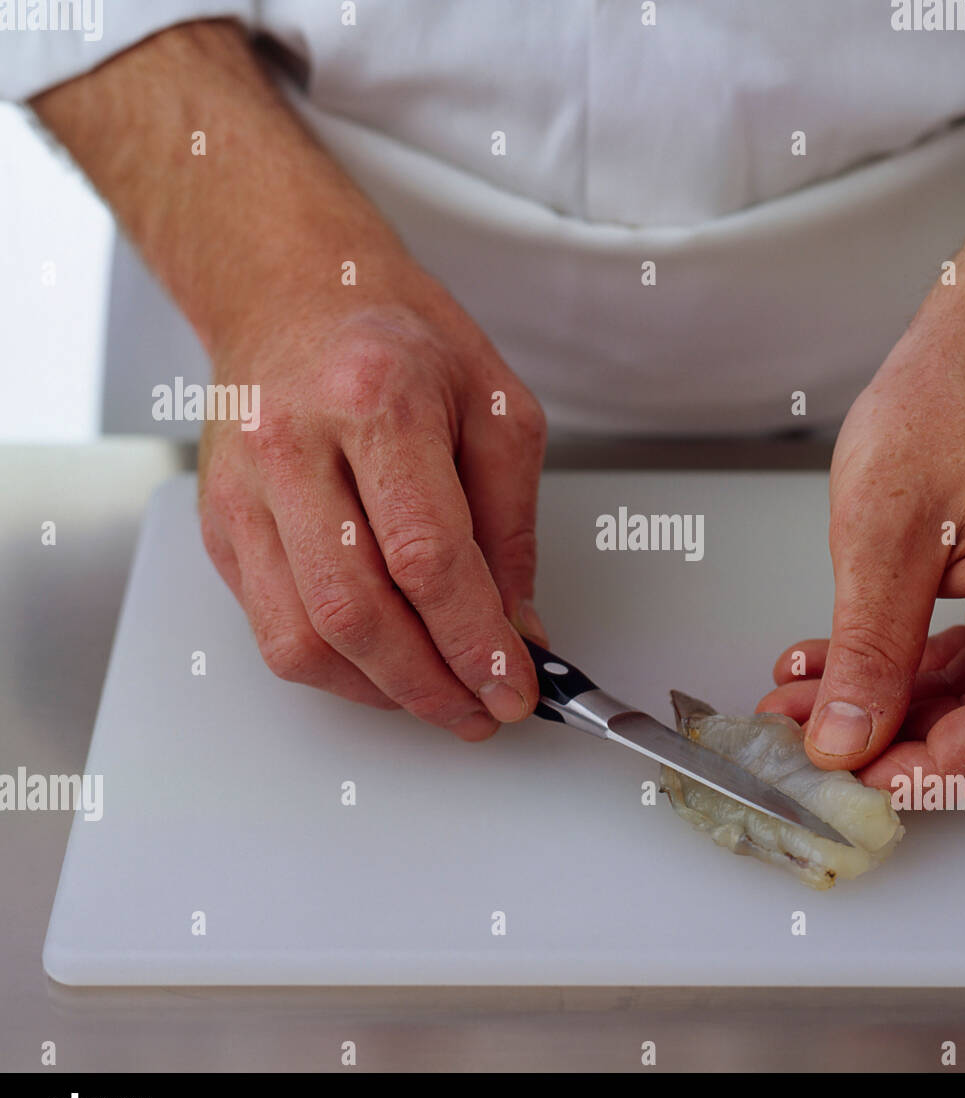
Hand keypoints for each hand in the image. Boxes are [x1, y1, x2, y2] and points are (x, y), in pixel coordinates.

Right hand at [199, 287, 547, 739]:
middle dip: (431, 684)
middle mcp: (292, 447)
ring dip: (382, 691)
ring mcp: (243, 492)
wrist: (293, 294)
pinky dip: (337, 669)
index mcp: (374, 402)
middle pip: (356, 611)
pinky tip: (387, 670)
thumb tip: (518, 626)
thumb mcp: (496, 409)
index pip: (427, 557)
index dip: (475, 640)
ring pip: (302, 637)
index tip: (515, 686)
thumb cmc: (401, 340)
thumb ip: (509, 525)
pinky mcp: (221, 526)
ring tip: (443, 699)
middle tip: (483, 710)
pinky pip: (271, 629)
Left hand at [758, 172, 964, 789]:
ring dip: (898, 709)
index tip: (855, 779)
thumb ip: (868, 651)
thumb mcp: (882, 533)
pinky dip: (917, 674)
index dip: (928, 769)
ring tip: (810, 701)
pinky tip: (845, 669)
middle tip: (817, 741)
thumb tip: (848, 739)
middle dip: (901, 740)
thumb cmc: (952, 400)